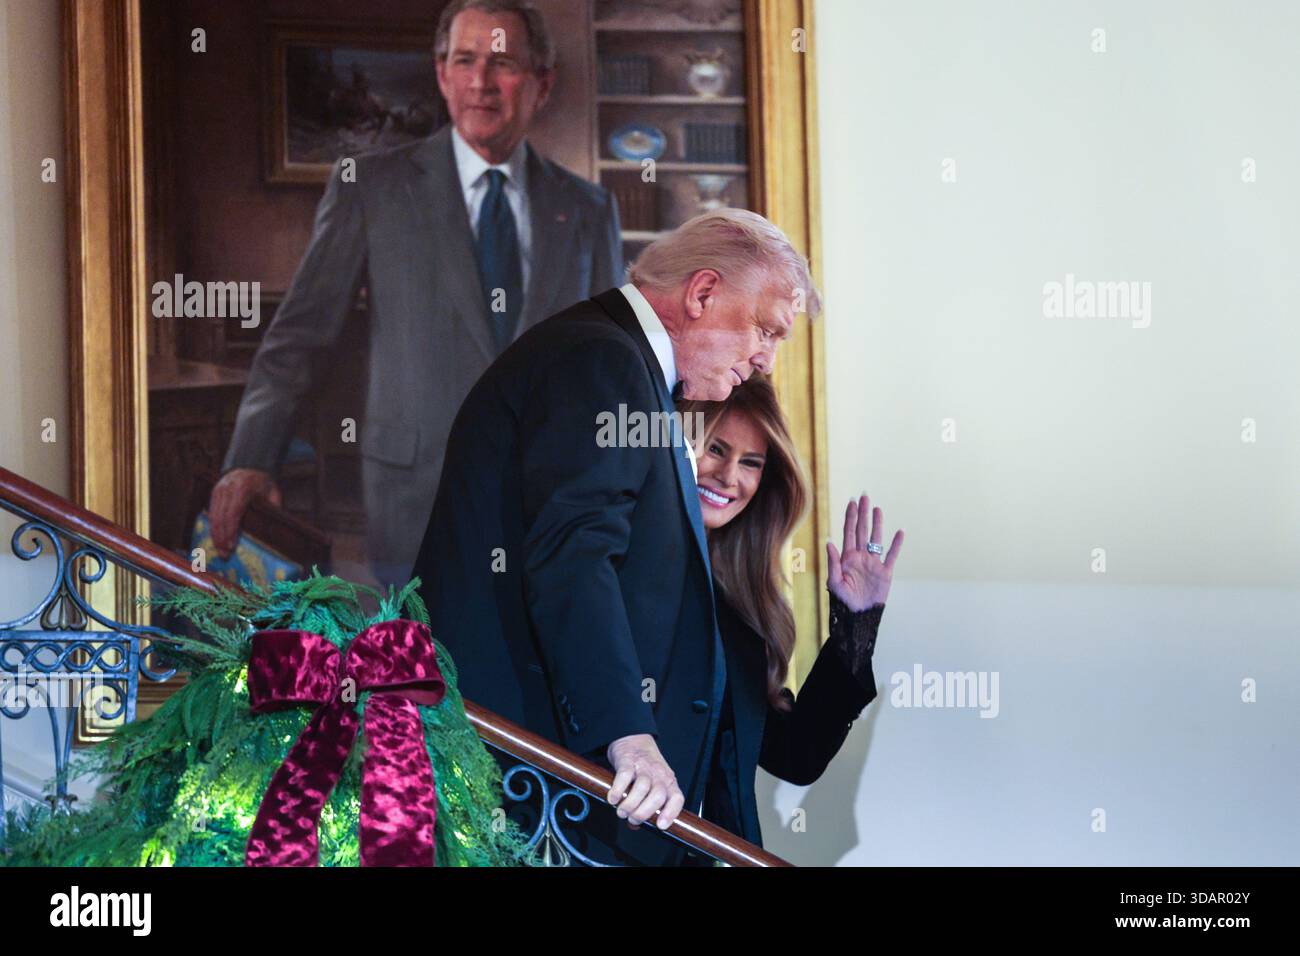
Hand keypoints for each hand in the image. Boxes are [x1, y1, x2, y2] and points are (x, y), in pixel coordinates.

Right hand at [209, 468, 281, 558]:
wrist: (250, 464)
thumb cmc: (264, 483)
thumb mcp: (273, 493)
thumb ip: (273, 509)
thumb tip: (277, 530)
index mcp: (243, 488)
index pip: (233, 513)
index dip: (230, 531)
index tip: (231, 546)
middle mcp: (227, 488)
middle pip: (220, 517)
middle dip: (221, 537)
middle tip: (224, 555)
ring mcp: (218, 490)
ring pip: (213, 516)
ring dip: (215, 535)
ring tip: (219, 550)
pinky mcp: (214, 493)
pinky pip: (211, 512)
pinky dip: (212, 527)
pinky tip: (215, 538)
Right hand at [605, 733, 684, 830]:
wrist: (633, 739)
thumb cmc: (645, 767)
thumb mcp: (652, 784)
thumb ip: (646, 804)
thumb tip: (634, 825)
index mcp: (668, 782)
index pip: (677, 798)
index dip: (671, 813)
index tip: (661, 825)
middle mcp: (659, 774)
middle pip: (658, 795)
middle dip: (643, 812)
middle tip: (631, 818)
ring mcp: (644, 766)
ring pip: (642, 787)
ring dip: (630, 804)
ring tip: (621, 811)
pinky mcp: (628, 760)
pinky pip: (624, 776)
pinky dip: (618, 790)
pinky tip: (613, 799)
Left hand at [826, 494, 902, 611]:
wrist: (858, 616)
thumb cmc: (843, 600)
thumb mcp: (834, 582)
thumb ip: (833, 561)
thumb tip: (829, 541)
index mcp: (847, 557)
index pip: (849, 532)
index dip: (850, 516)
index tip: (852, 502)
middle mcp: (861, 556)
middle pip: (862, 530)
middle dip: (863, 513)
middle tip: (864, 496)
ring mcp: (873, 563)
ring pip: (876, 539)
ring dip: (877, 524)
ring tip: (877, 509)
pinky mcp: (885, 572)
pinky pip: (892, 556)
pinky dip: (896, 544)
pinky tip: (899, 532)